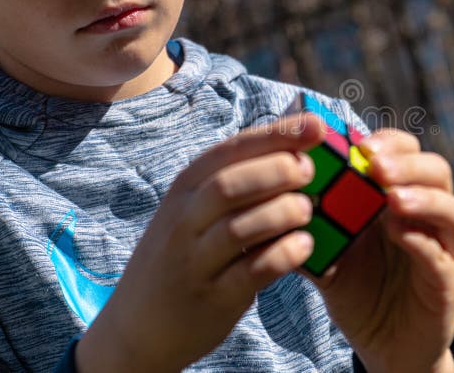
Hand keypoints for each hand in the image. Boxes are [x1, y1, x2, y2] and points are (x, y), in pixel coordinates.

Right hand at [75, 113, 326, 371]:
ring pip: (238, 228)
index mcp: (184, 189)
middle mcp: (184, 221)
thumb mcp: (192, 212)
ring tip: (307, 208)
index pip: (229, 151)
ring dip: (281, 212)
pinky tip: (305, 246)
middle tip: (309, 171)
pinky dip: (282, 255)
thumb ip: (234, 182)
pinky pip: (250, 272)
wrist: (137, 327)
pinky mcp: (212, 298)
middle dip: (275, 171)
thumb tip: (296, 148)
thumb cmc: (181, 256)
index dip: (275, 135)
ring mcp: (194, 261)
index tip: (315, 126)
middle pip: (228, 184)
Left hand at [311, 129, 453, 372]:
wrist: (381, 344)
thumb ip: (307, 227)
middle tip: (375, 164)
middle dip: (407, 162)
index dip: (387, 142)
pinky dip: (422, 241)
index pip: (403, 153)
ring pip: (450, 209)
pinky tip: (399, 233)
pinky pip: (441, 256)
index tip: (360, 143)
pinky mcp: (445, 282)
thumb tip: (273, 197)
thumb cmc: (356, 289)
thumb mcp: (327, 252)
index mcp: (396, 197)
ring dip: (422, 197)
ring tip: (392, 198)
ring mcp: (440, 247)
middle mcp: (425, 215)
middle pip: (436, 170)